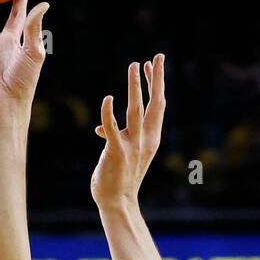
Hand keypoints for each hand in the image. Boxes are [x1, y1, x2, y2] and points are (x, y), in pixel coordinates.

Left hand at [91, 54, 165, 208]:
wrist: (117, 203)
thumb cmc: (118, 178)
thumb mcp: (122, 154)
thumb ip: (116, 137)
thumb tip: (101, 128)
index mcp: (152, 139)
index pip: (158, 106)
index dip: (156, 84)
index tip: (152, 64)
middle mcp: (146, 140)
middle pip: (155, 104)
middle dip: (156, 79)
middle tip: (158, 56)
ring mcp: (132, 147)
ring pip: (136, 111)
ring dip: (136, 87)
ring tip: (134, 66)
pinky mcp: (116, 153)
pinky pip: (113, 129)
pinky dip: (109, 113)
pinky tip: (108, 98)